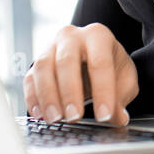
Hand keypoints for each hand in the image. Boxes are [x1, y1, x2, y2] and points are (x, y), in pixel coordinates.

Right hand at [24, 23, 138, 125]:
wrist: (92, 58)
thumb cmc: (110, 66)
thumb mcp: (124, 79)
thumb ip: (121, 98)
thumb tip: (118, 117)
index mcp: (98, 35)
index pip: (100, 62)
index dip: (103, 91)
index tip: (104, 115)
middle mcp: (72, 36)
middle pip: (66, 61)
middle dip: (70, 92)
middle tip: (75, 116)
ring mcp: (50, 47)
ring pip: (43, 68)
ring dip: (48, 96)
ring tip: (56, 118)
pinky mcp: (35, 63)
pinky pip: (29, 79)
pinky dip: (32, 98)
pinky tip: (40, 114)